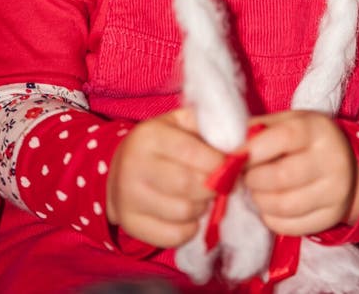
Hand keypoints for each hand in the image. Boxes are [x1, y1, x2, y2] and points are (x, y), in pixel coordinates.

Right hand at [106, 108, 223, 248]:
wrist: (118, 170)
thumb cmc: (160, 143)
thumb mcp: (179, 123)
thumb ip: (208, 127)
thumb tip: (240, 144)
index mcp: (148, 136)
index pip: (193, 153)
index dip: (220, 163)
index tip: (232, 166)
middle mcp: (134, 166)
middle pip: (189, 185)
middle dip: (213, 187)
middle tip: (221, 184)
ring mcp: (128, 198)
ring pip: (183, 212)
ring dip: (203, 208)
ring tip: (203, 197)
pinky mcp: (130, 224)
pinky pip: (173, 236)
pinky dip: (190, 229)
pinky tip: (189, 216)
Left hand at [243, 110, 358, 236]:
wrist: (347, 165)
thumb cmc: (306, 139)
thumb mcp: (289, 121)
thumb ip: (260, 129)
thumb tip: (229, 147)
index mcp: (318, 129)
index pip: (283, 138)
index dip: (253, 150)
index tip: (235, 157)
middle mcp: (332, 160)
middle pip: (281, 176)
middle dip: (253, 179)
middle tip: (244, 176)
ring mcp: (335, 192)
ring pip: (283, 205)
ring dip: (259, 200)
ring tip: (256, 189)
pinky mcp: (331, 217)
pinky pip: (289, 226)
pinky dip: (270, 218)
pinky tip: (269, 205)